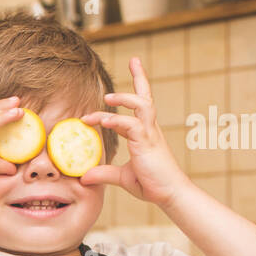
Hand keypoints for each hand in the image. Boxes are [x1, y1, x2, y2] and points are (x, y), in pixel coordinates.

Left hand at [78, 56, 192, 207]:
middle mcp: (149, 129)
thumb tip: (84, 176)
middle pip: (146, 97)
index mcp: (145, 134)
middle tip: (134, 60)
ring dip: (125, 97)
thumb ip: (103, 173)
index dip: (128, 97)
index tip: (114, 91)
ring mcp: (150, 134)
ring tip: (108, 96)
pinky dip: (117, 120)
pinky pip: (132, 125)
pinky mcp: (148, 143)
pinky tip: (103, 121)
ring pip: (141, 105)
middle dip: (141, 77)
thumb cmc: (152, 185)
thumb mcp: (122, 177)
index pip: (137, 108)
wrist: (171, 194)